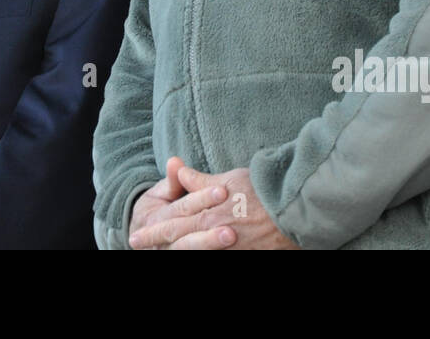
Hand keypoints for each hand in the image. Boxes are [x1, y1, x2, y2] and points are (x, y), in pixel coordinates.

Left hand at [129, 162, 296, 249]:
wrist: (294, 207)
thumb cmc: (263, 189)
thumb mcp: (228, 178)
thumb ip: (201, 180)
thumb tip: (179, 172)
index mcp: (208, 212)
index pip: (173, 223)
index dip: (153, 230)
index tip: (135, 236)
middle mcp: (214, 232)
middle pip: (178, 241)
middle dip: (156, 243)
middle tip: (136, 244)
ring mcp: (229, 248)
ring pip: (196, 251)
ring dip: (178, 251)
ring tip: (160, 254)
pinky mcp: (243, 255)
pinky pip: (218, 256)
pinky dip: (204, 254)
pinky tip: (193, 255)